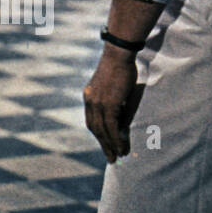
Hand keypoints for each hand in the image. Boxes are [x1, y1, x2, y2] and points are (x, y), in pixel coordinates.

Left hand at [83, 47, 137, 162]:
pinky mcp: (108, 104)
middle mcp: (90, 101)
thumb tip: (121, 116)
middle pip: (95, 128)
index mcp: (89, 96)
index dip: (99, 134)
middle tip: (111, 157)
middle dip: (103, 144)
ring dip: (110, 145)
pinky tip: (122, 147)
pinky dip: (116, 139)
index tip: (105, 144)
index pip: (92, 120)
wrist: (118, 54)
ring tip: (118, 156)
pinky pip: (111, 127)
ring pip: (103, 131)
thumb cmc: (120, 67)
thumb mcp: (113, 86)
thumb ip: (113, 101)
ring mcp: (97, 103)